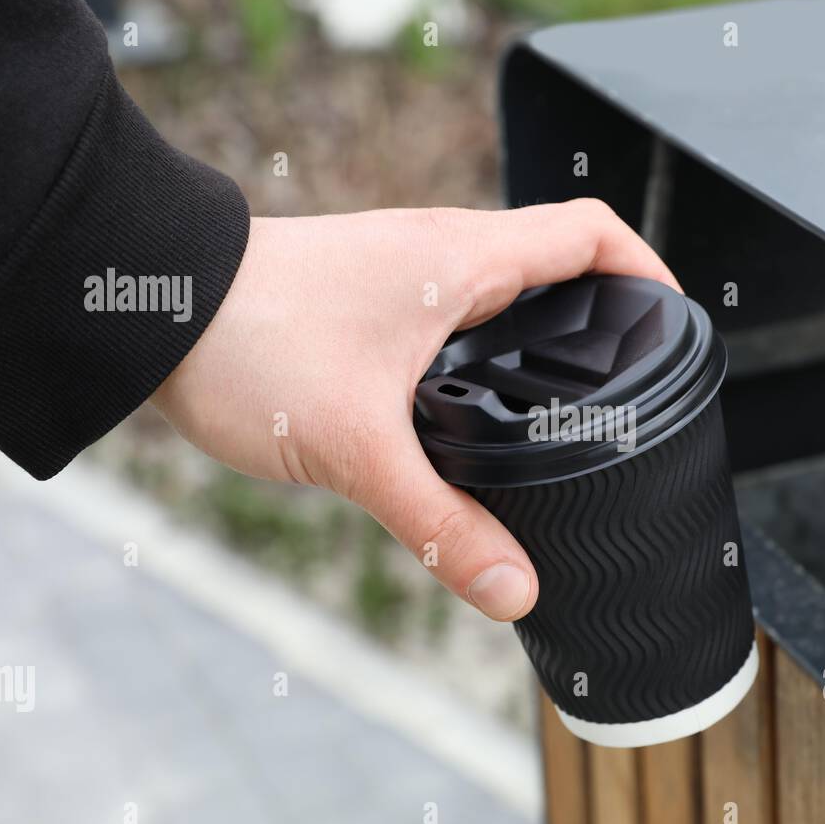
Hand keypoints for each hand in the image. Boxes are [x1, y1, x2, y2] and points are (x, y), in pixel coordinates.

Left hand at [150, 200, 679, 620]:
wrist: (148, 305)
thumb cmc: (247, 342)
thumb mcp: (356, 448)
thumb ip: (440, 525)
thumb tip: (515, 592)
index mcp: (464, 260)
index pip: (590, 232)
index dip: (648, 268)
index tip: (675, 326)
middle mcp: (443, 257)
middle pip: (560, 267)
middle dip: (606, 319)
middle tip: (634, 388)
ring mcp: (405, 277)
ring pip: (505, 297)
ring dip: (543, 339)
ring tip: (572, 411)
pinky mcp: (372, 305)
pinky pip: (456, 320)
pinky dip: (487, 357)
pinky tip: (481, 422)